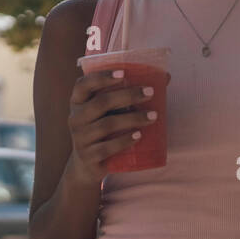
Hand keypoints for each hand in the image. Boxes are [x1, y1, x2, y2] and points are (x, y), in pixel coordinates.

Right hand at [66, 67, 168, 184]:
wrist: (86, 165)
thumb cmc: (102, 129)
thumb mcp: (107, 112)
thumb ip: (127, 95)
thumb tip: (165, 77)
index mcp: (78, 102)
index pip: (83, 84)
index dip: (101, 77)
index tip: (123, 73)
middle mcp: (75, 118)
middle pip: (101, 102)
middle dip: (128, 95)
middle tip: (150, 92)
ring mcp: (80, 138)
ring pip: (107, 125)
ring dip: (132, 119)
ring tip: (153, 116)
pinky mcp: (88, 157)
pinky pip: (107, 148)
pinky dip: (124, 141)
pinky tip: (139, 136)